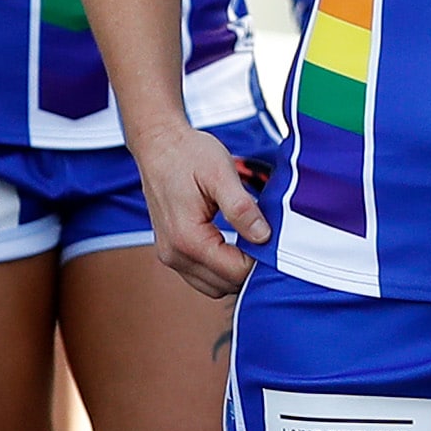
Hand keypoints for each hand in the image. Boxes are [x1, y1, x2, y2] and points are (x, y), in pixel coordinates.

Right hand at [128, 121, 267, 297]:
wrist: (158, 144)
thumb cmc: (188, 154)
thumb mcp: (221, 173)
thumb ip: (242, 208)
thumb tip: (264, 237)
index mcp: (187, 238)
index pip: (236, 272)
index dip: (260, 260)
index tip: (272, 238)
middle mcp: (174, 255)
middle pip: (226, 285)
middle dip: (249, 268)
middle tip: (265, 240)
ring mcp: (170, 256)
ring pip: (214, 287)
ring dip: (234, 272)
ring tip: (249, 243)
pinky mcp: (171, 252)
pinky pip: (201, 277)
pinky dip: (219, 269)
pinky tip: (232, 245)